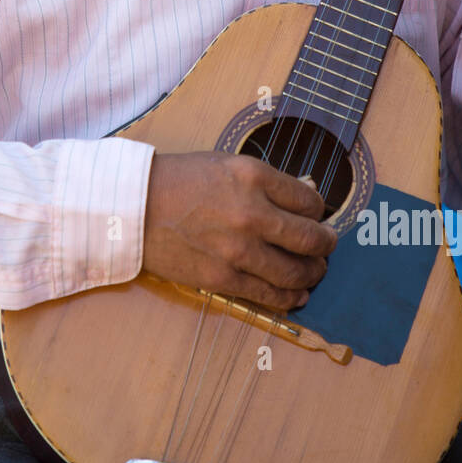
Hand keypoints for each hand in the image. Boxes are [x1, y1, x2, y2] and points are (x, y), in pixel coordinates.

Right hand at [142, 151, 336, 313]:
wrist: (134, 207)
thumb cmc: (178, 181)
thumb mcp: (226, 164)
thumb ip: (265, 182)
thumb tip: (304, 199)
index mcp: (253, 177)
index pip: (308, 200)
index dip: (318, 211)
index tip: (316, 215)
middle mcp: (251, 213)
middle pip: (310, 238)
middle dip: (326, 244)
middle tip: (327, 245)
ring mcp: (237, 250)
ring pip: (295, 271)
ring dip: (313, 273)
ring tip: (315, 271)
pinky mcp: (222, 279)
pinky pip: (268, 294)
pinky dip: (289, 298)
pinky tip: (297, 296)